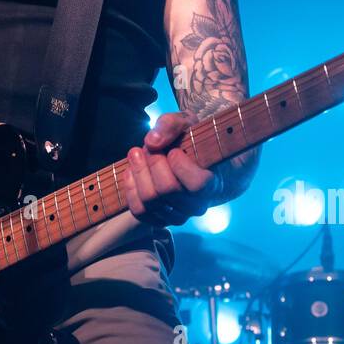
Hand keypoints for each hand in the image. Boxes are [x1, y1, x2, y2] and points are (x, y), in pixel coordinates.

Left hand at [122, 112, 222, 226]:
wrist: (189, 160)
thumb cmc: (190, 141)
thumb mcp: (185, 123)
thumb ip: (170, 125)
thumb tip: (152, 141)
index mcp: (213, 184)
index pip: (197, 184)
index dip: (179, 164)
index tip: (174, 150)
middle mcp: (197, 205)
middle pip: (167, 190)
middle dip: (153, 162)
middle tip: (149, 147)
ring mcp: (179, 215)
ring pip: (150, 202)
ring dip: (138, 173)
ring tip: (137, 153)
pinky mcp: (160, 220)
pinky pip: (139, 212)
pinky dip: (130, 189)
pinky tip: (132, 171)